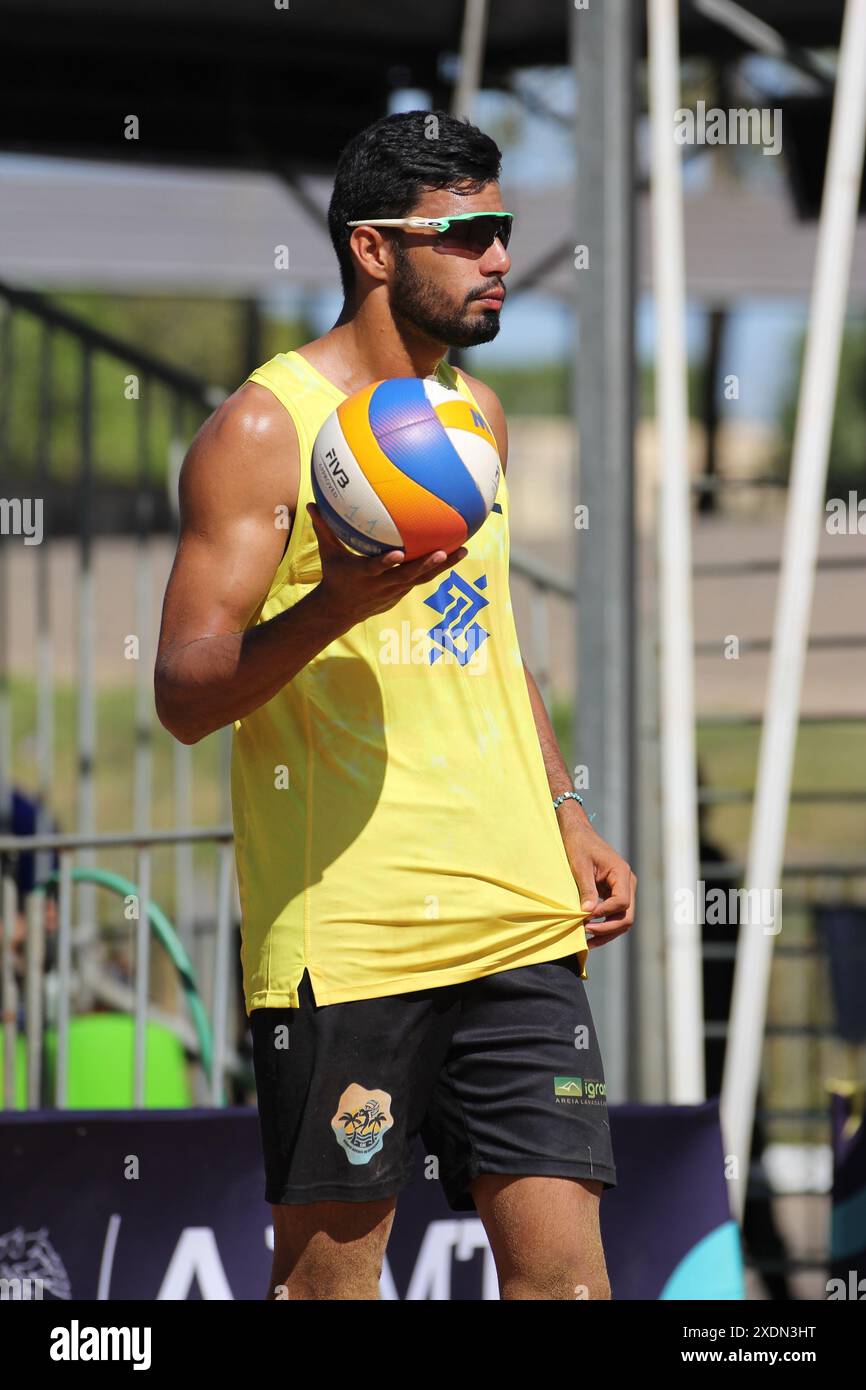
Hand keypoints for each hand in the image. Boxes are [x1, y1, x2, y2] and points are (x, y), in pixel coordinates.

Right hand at [307, 502, 467, 624]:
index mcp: (364, 574)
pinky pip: (422, 579)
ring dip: (443, 567)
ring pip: (422, 579)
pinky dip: (437, 569)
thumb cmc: (335, 576)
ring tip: (463, 551)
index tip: (398, 554)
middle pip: (408, 576)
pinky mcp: (401, 594)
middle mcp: (382, 585)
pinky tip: (453, 554)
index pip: (376, 568)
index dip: (386, 563)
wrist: (339, 611)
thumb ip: (324, 529)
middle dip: (427, 565)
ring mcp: (395, 591)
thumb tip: (311, 504)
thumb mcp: (328, 554)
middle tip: (445, 552)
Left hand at [557, 810, 636, 947]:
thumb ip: (587, 889)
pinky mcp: (615, 894)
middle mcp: (628, 882)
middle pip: (627, 915)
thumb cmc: (579, 845)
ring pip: (623, 919)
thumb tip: (588, 913)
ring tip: (587, 941)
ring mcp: (624, 889)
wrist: (578, 833)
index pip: (621, 902)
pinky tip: (589, 933)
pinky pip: (615, 914)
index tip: (585, 917)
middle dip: (608, 928)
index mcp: (622, 873)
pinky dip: (604, 926)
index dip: (604, 913)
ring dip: (607, 932)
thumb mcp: (580, 866)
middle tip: (586, 933)